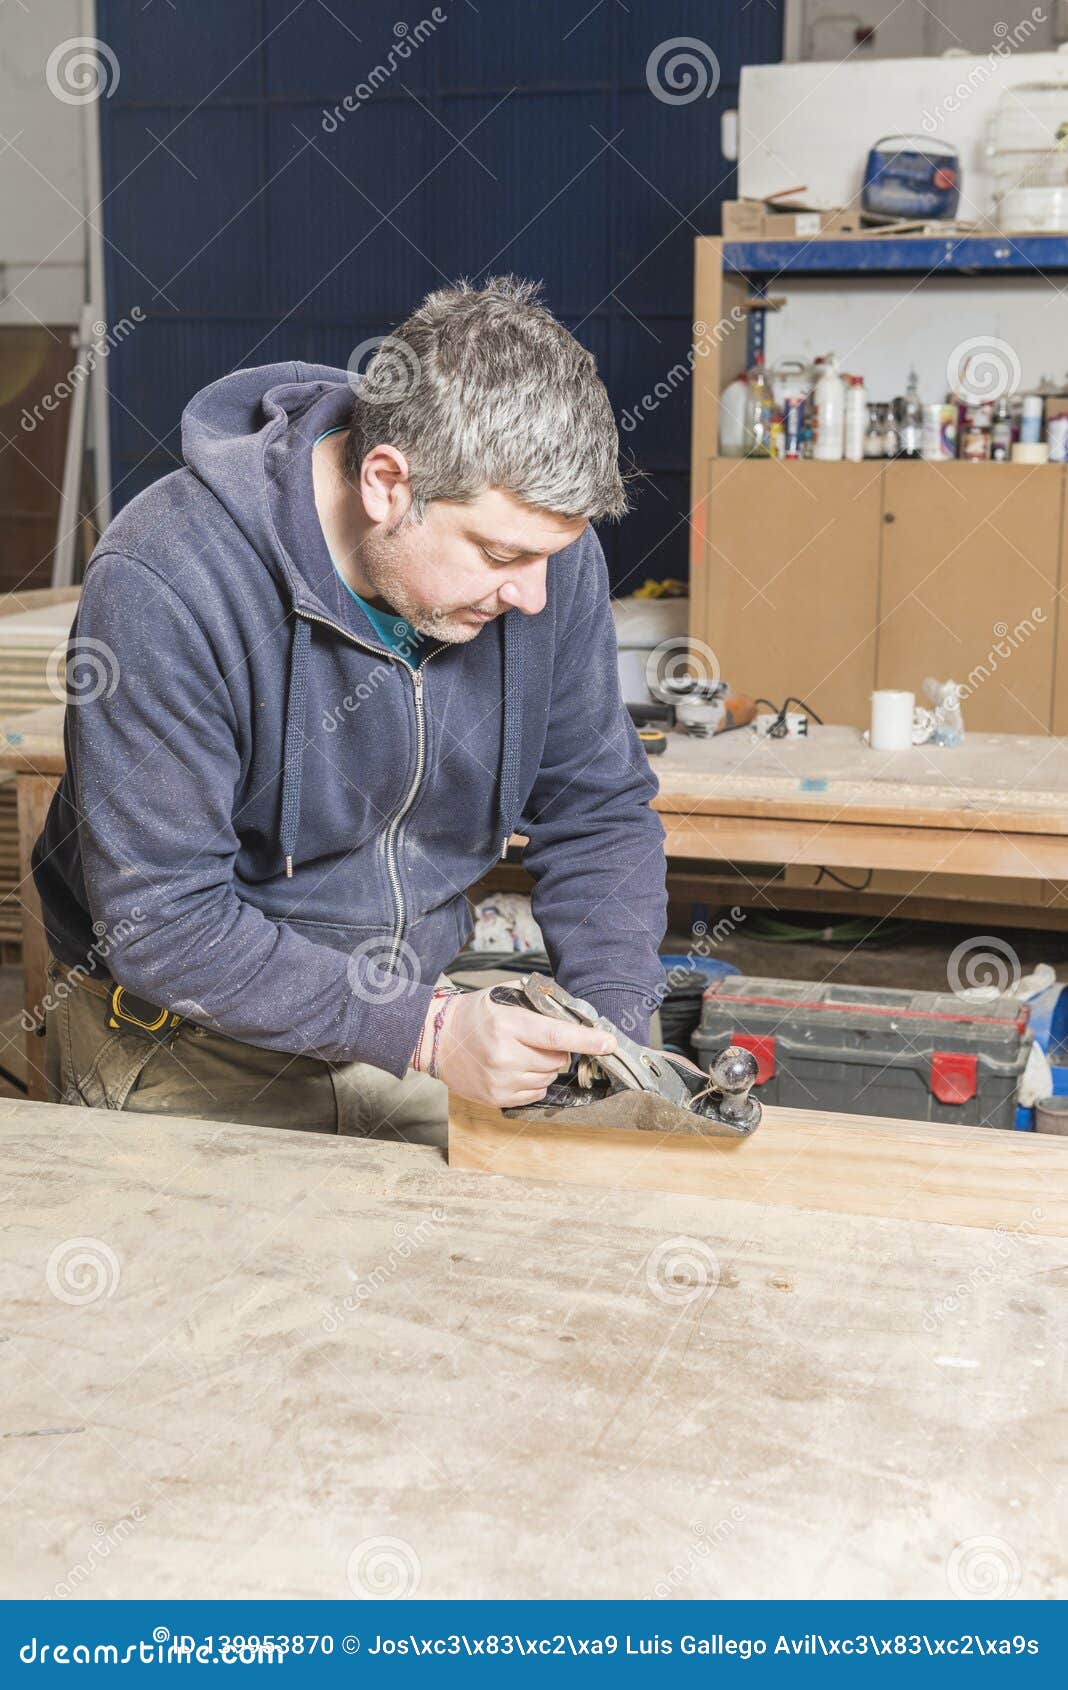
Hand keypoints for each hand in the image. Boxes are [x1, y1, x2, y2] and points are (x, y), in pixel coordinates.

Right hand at [426, 987, 617, 1108]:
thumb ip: (538, 1002)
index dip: (587, 1040)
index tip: (609, 1043)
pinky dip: (534, 1081)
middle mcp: (505, 1056)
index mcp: (509, 1025)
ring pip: (548, 1077)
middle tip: (538, 1040)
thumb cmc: (475, 1014)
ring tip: (522, 1053)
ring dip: (545, 1066)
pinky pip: (535, 1093)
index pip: (556, 1035)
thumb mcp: (504, 996)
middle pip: (557, 1059)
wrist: (438, 1040)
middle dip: (558, 1050)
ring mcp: (500, 1080)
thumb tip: (574, 1012)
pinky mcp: (497, 1098)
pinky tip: (516, 1068)